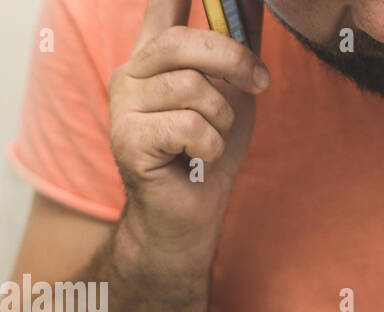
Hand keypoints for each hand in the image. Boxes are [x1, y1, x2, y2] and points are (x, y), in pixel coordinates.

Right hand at [110, 0, 266, 257]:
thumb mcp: (233, 96)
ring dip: (221, 119)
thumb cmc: (208, 155)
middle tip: (260, 83)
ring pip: (191, 88)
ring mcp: (124, 106)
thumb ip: (237, 51)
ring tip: (213, 141)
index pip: (159, 7)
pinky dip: (210, 145)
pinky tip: (201, 159)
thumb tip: (251, 5)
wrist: (187, 217)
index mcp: (153, 59)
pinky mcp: (128, 139)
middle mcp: (131, 74)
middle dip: (232, 59)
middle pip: (182, 42)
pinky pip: (188, 126)